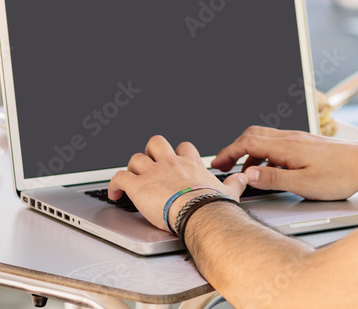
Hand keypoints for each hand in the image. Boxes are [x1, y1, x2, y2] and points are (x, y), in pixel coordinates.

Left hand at [108, 135, 246, 232]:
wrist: (200, 213)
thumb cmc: (214, 205)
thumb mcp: (230, 191)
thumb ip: (235, 183)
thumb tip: (243, 178)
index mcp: (191, 164)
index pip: (184, 148)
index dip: (178, 153)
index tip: (176, 162)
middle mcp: (170, 163)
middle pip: (156, 142)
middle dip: (151, 151)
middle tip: (151, 164)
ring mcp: (153, 172)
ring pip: (135, 158)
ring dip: (132, 168)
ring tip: (132, 180)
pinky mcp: (138, 186)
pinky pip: (119, 178)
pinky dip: (114, 185)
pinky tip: (115, 194)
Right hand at [212, 126, 357, 200]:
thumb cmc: (340, 175)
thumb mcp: (304, 183)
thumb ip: (274, 179)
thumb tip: (249, 175)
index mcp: (286, 146)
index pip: (247, 142)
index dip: (228, 152)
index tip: (216, 164)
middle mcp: (291, 137)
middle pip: (253, 135)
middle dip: (234, 149)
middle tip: (224, 165)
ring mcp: (299, 139)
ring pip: (265, 139)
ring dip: (250, 153)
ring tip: (245, 174)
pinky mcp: (306, 143)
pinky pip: (277, 144)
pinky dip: (265, 154)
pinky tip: (270, 170)